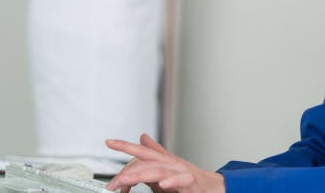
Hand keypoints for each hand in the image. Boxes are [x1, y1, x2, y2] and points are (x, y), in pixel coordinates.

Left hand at [105, 134, 225, 192]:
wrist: (216, 188)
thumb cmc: (191, 180)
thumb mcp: (169, 165)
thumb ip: (155, 153)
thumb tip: (142, 137)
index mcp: (164, 161)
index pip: (142, 151)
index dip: (125, 145)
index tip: (108, 142)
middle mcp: (172, 163)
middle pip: (146, 163)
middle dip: (127, 172)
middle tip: (112, 184)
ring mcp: (182, 171)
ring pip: (159, 170)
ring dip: (141, 176)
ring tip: (125, 182)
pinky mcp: (192, 182)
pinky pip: (182, 180)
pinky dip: (172, 181)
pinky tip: (163, 184)